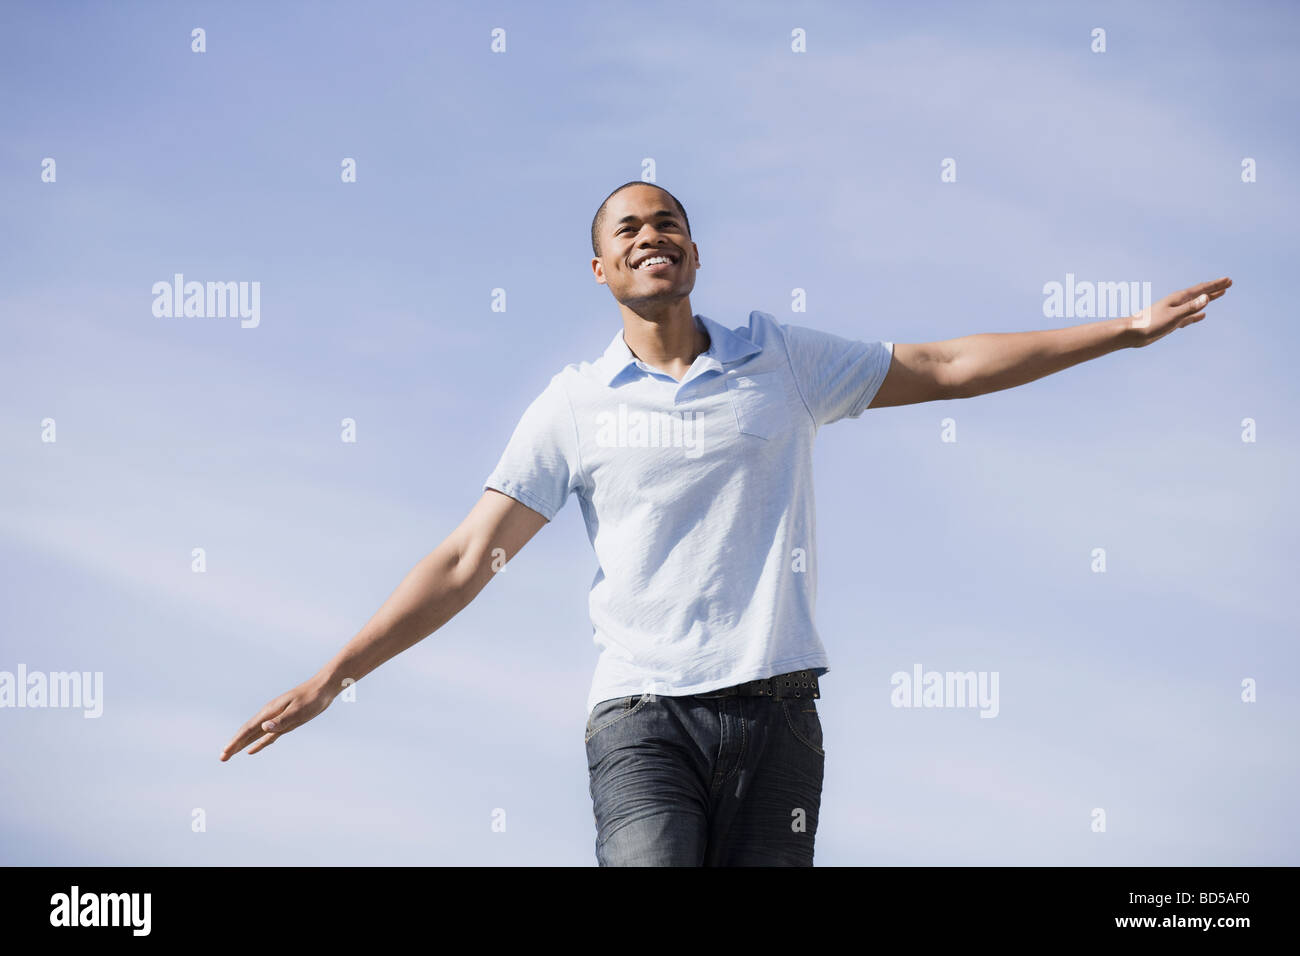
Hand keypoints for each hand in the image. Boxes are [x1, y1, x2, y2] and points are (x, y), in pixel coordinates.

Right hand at [219, 673, 337, 760]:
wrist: (323, 688)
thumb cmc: (312, 698)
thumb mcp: (298, 711)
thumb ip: (282, 720)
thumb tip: (263, 728)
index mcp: (270, 712)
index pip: (248, 729)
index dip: (235, 742)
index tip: (225, 753)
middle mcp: (269, 715)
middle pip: (247, 733)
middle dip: (234, 745)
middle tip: (222, 758)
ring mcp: (276, 719)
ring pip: (254, 735)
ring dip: (242, 745)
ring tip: (231, 754)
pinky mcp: (284, 722)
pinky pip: (267, 736)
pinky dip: (258, 744)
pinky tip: (252, 750)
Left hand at [1126, 277, 1231, 347]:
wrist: (1132, 333)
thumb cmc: (1150, 323)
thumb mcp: (1173, 316)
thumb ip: (1190, 308)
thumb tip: (1206, 298)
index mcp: (1178, 299)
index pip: (1201, 289)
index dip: (1215, 285)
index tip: (1228, 280)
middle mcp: (1178, 303)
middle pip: (1200, 294)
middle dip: (1215, 289)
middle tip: (1229, 283)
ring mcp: (1175, 312)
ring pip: (1196, 304)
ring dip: (1208, 299)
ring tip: (1219, 294)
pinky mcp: (1171, 322)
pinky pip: (1189, 317)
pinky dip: (1197, 315)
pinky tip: (1203, 316)